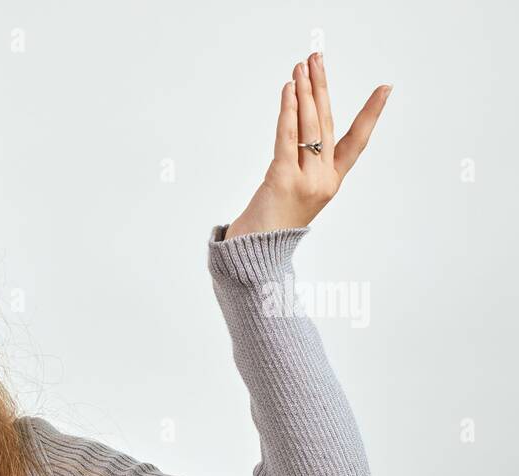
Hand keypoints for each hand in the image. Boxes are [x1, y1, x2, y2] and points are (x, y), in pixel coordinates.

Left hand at [224, 52, 391, 239]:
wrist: (252, 255)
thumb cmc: (269, 224)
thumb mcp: (294, 192)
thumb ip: (300, 164)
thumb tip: (295, 128)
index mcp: (332, 182)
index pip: (356, 141)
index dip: (371, 114)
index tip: (385, 88)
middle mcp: (324, 179)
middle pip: (327, 124)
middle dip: (321, 88)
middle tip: (317, 59)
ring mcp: (306, 180)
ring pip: (310, 127)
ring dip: (304, 92)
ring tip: (301, 66)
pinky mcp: (283, 180)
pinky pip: (287, 138)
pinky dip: (289, 112)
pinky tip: (289, 91)